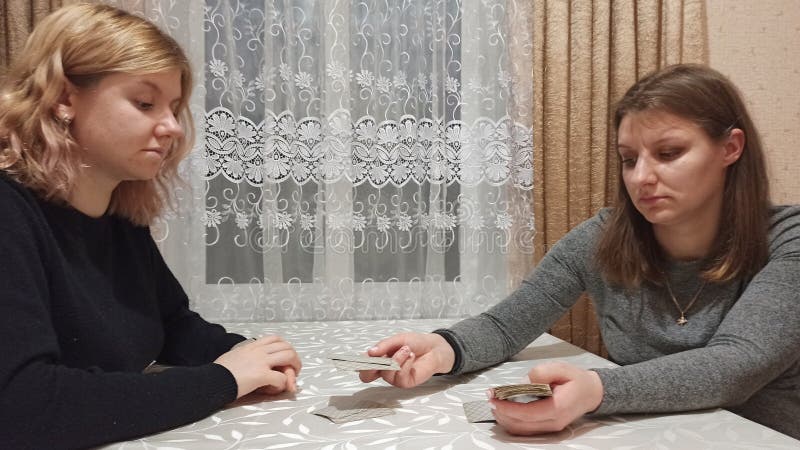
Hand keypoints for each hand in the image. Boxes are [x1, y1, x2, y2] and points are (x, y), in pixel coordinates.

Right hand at [214, 335, 301, 398]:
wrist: (210, 381)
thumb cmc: (217, 372)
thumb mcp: (232, 356)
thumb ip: (243, 355)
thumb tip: (246, 361)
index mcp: (251, 346)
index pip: (274, 339)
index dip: (284, 347)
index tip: (284, 357)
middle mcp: (258, 351)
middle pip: (286, 346)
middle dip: (294, 357)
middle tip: (295, 369)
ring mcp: (261, 362)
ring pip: (288, 357)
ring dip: (294, 368)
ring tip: (292, 378)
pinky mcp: (261, 375)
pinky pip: (281, 378)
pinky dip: (282, 384)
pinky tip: (275, 389)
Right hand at [359, 332, 454, 387]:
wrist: (434, 348)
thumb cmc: (415, 342)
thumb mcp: (397, 339)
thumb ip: (383, 346)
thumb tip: (370, 352)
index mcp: (379, 358)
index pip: (363, 364)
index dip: (359, 363)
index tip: (363, 356)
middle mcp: (384, 369)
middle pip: (366, 376)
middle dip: (370, 367)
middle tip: (378, 357)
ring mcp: (394, 377)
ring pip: (385, 374)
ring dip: (396, 359)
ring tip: (406, 349)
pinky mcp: (405, 382)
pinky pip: (399, 376)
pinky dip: (404, 364)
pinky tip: (411, 356)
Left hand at [488, 361, 602, 434]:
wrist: (591, 393)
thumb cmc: (576, 379)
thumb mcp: (561, 368)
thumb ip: (543, 372)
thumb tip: (525, 380)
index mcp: (557, 408)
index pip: (527, 413)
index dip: (507, 406)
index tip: (493, 397)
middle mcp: (553, 422)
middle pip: (520, 425)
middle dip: (501, 412)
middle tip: (490, 397)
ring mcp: (550, 428)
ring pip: (520, 430)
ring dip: (504, 418)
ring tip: (495, 402)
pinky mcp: (547, 428)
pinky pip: (525, 429)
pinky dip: (511, 421)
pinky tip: (505, 409)